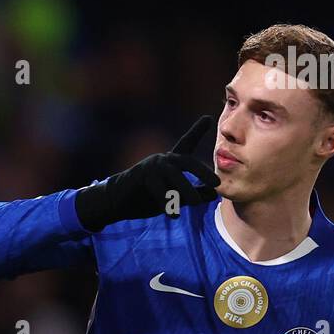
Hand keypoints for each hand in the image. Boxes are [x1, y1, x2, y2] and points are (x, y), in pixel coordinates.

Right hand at [74, 116, 219, 232]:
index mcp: (171, 162)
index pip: (186, 144)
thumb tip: (213, 194)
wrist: (117, 200)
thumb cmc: (146, 196)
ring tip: (196, 202)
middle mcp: (163, 160)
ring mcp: (152, 167)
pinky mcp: (142, 178)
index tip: (209, 118)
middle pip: (187, 162)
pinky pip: (159, 190)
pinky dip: (168, 203)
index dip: (197, 131)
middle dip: (202, 171)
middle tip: (216, 183)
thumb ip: (193, 192)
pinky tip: (174, 214)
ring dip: (187, 190)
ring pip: (175, 177)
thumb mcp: (173, 195)